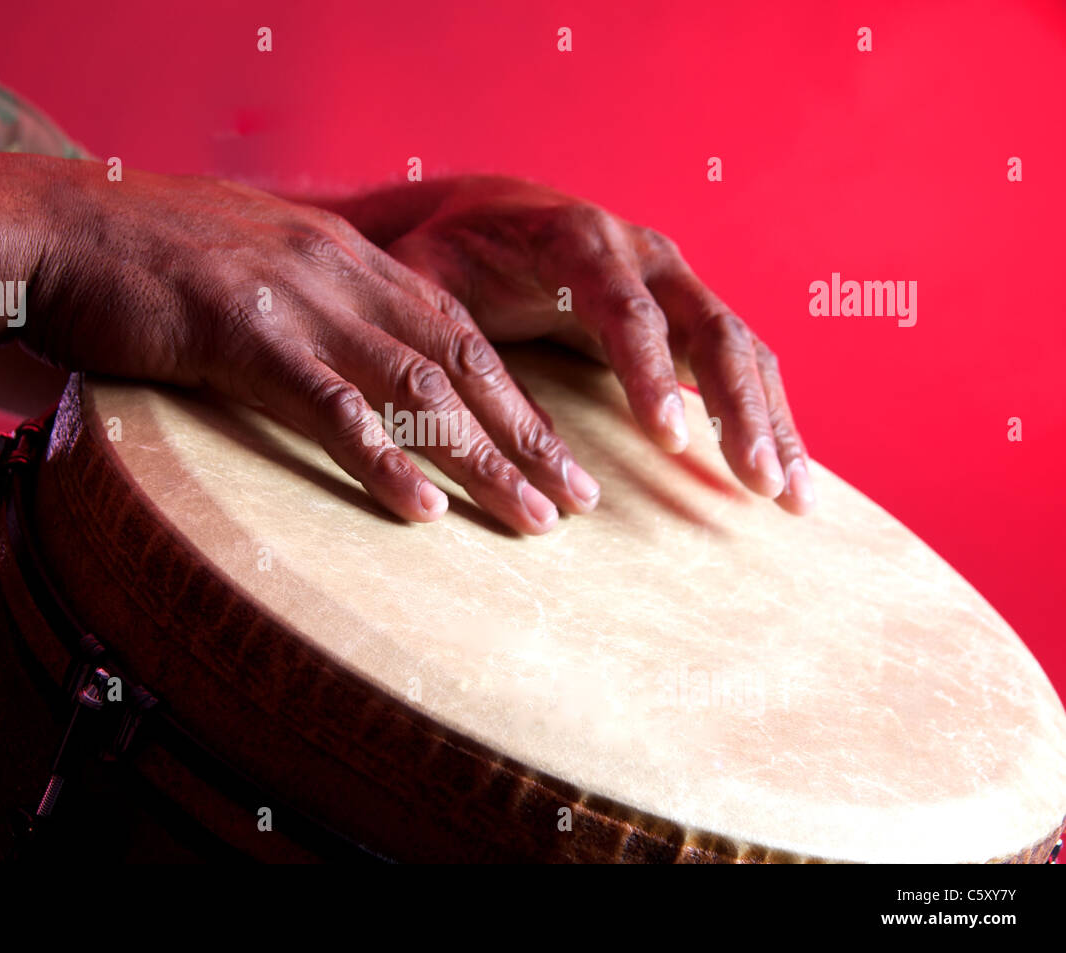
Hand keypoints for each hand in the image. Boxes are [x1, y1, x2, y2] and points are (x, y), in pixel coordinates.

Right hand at [27, 167, 602, 533]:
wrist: (51, 227)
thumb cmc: (144, 259)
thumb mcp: (248, 266)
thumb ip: (303, 306)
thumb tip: (334, 365)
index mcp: (347, 256)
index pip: (457, 330)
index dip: (514, 395)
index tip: (556, 451)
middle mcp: (340, 272)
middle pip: (461, 361)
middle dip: (527, 434)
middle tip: (577, 501)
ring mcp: (296, 301)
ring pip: (416, 388)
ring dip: (483, 458)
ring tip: (533, 519)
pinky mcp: (242, 334)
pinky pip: (329, 406)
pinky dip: (383, 461)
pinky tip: (422, 508)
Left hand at [370, 176, 814, 513]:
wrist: (491, 211)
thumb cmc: (453, 254)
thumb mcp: (424, 280)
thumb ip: (438, 333)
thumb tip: (472, 427)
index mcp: (580, 243)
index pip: (625, 310)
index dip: (650, 374)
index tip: (672, 439)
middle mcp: (645, 254)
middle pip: (709, 327)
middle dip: (737, 407)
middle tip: (757, 482)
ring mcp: (677, 280)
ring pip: (742, 348)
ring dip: (772, 422)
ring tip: (792, 500)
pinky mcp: (690, 310)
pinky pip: (743, 362)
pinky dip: (770, 416)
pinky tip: (787, 475)